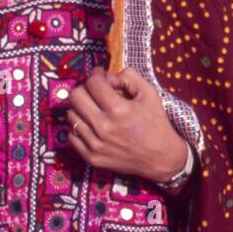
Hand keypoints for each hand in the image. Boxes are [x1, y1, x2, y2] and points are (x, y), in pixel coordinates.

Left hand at [67, 66, 189, 184]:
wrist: (161, 158)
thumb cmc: (156, 122)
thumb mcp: (149, 93)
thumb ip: (128, 77)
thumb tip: (106, 77)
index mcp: (119, 110)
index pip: (93, 83)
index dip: (96, 74)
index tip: (101, 74)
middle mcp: (104, 127)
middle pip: (75, 97)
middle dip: (85, 88)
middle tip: (95, 91)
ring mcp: (95, 144)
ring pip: (72, 115)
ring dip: (82, 107)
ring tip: (95, 109)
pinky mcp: (91, 157)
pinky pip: (72, 135)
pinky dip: (81, 127)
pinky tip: (93, 125)